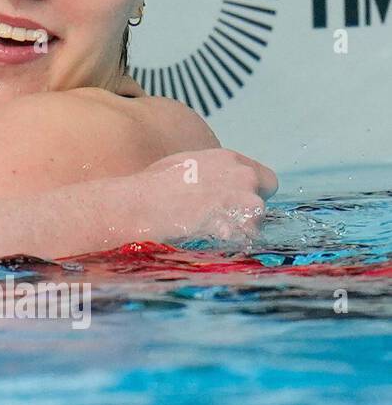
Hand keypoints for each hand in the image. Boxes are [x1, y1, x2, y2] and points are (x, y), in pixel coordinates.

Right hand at [136, 148, 277, 243]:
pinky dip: (232, 245)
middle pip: (261, 202)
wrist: (140, 206)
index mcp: (229, 160)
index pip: (263, 178)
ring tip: (208, 233)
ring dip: (238, 230)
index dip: (250, 193)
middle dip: (244, 213)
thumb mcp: (184, 165)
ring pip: (255, 224)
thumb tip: (212, 182)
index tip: (233, 202)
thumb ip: (210, 171)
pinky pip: (246, 241)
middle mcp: (244, 177)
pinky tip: (209, 242)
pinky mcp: (242, 227)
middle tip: (217, 221)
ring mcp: (246, 203)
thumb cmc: (151, 187)